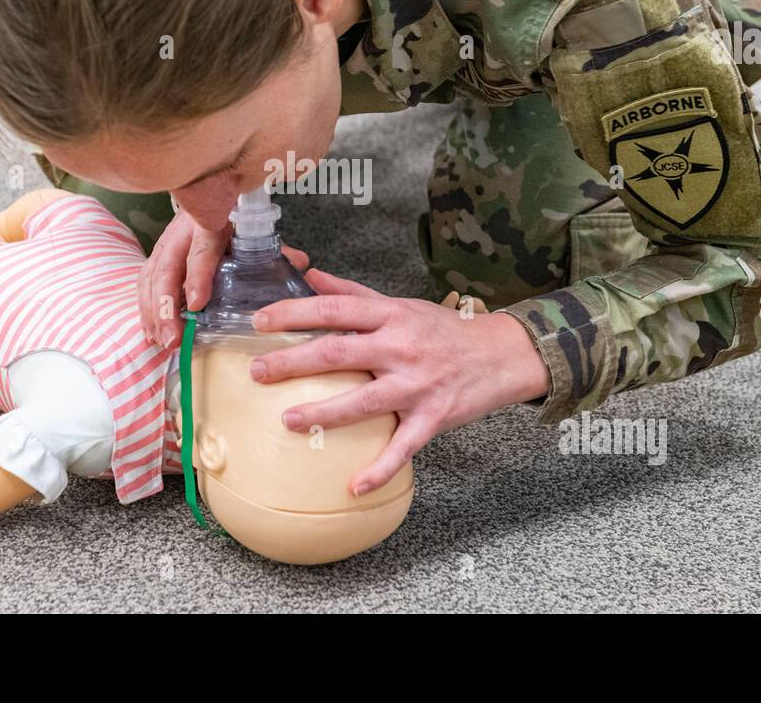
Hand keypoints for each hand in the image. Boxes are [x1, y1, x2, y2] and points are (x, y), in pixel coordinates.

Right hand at [137, 208, 309, 347]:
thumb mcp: (251, 232)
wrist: (208, 195)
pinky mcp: (156, 256)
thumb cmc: (232, 219)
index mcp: (208, 224)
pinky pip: (144, 283)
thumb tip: (301, 263)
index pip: (201, 251)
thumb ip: (273, 250)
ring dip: (154, 313)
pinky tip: (151, 333)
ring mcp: (165, 244)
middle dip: (167, 307)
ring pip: (151, 278)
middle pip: (167, 270)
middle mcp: (181, 234)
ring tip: (162, 341)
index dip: (197, 277)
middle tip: (174, 338)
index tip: (197, 305)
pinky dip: (146, 309)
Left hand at [249, 269, 549, 496]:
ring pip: (365, 400)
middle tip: (258, 372)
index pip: (334, 308)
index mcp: (390, 315)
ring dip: (325, 412)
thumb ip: (353, 292)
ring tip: (290, 420)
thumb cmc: (444, 330)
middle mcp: (400, 346)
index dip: (294, 313)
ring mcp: (417, 384)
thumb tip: (311, 274)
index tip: (260, 322)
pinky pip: (403, 446)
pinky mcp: (434, 416)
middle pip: (340, 351)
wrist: (502, 354)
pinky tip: (354, 486)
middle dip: (294, 361)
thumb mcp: (400, 304)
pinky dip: (380, 468)